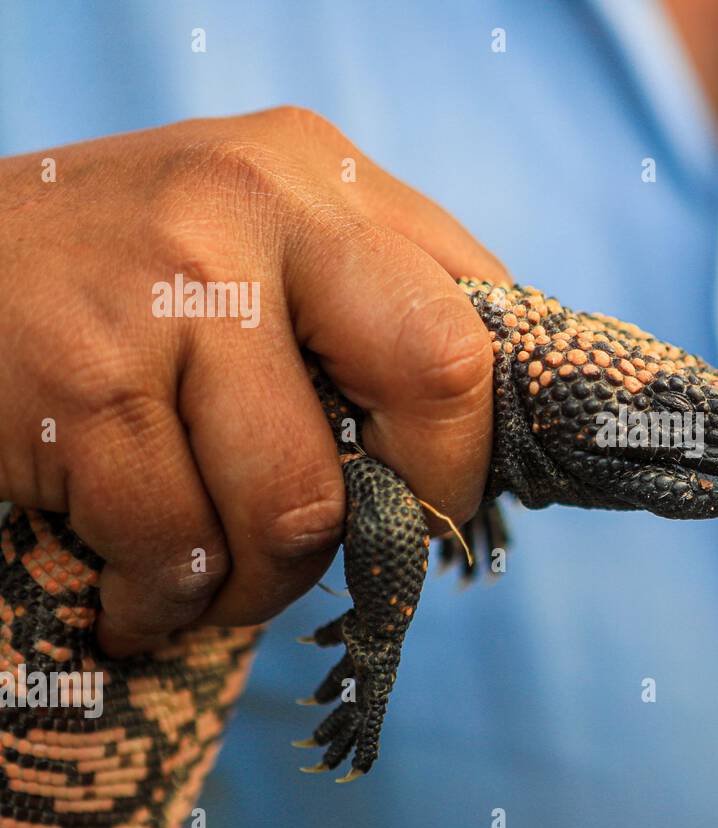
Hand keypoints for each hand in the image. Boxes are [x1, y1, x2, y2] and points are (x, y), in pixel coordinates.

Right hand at [0, 106, 508, 655]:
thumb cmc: (125, 286)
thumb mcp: (255, 245)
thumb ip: (367, 309)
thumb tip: (475, 450)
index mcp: (321, 175)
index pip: (476, 317)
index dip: (472, 443)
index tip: (429, 505)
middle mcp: (255, 203)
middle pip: (436, 377)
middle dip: (406, 507)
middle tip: (354, 556)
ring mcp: (166, 285)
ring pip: (298, 501)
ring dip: (263, 582)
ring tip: (214, 581)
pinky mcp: (80, 375)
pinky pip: (179, 545)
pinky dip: (166, 601)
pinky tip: (139, 591)